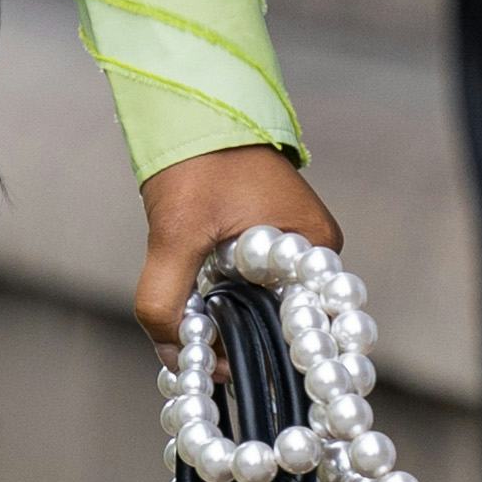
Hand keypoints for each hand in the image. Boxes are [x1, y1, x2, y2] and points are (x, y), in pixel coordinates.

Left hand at [135, 138, 344, 353]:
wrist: (191, 108)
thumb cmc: (197, 161)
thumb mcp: (176, 234)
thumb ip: (166, 300)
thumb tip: (174, 359)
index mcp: (313, 245)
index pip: (304, 323)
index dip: (263, 354)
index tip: (225, 374)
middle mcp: (314, 247)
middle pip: (286, 319)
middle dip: (245, 342)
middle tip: (207, 363)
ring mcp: (295, 242)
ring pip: (266, 304)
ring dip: (233, 320)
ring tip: (199, 338)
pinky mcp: (271, 237)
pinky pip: (256, 284)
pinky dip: (229, 300)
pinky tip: (201, 312)